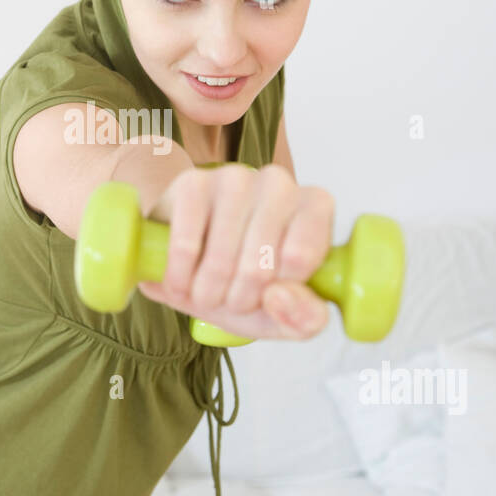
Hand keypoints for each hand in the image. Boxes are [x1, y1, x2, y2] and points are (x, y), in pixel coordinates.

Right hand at [137, 163, 333, 340]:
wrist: (194, 264)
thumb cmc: (247, 284)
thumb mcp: (285, 314)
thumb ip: (305, 317)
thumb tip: (279, 297)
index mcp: (315, 207)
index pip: (301, 258)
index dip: (279, 292)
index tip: (269, 297)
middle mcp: (279, 183)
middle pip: (260, 263)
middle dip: (241, 299)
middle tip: (232, 301)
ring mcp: (235, 178)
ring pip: (222, 254)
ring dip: (209, 291)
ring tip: (206, 294)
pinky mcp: (193, 183)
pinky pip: (185, 244)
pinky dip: (180, 276)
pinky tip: (181, 282)